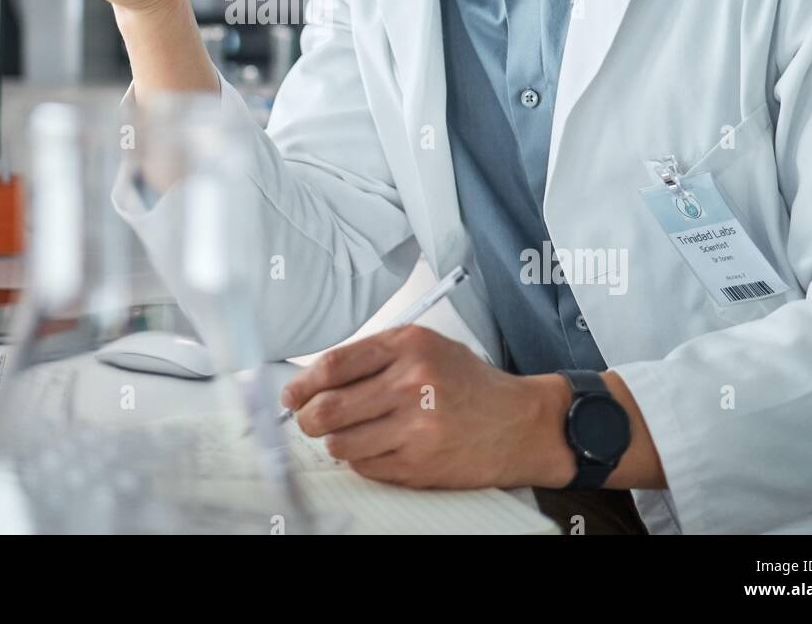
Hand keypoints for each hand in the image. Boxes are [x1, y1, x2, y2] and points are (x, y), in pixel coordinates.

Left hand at [281, 325, 576, 489]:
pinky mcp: (418, 464)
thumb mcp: (426, 346)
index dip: (303, 382)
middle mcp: (411, 384)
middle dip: (306, 416)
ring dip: (330, 441)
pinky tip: (373, 447)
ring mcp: (415, 427)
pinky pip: (364, 465)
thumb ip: (375, 355)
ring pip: (339, 442)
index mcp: (409, 346)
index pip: (334, 365)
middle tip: (306, 418)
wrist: (519, 423)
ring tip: (341, 434)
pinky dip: (358, 458)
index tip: (292, 392)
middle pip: (328, 407)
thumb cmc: (468, 383)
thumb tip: (317, 375)